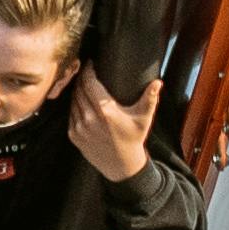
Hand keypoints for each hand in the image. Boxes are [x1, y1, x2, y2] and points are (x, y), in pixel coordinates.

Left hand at [65, 65, 157, 181]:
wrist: (122, 166)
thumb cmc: (134, 139)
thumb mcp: (144, 118)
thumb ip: (150, 99)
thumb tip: (158, 82)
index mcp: (106, 111)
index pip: (90, 83)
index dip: (88, 70)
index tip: (91, 63)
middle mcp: (90, 119)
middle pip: (79, 89)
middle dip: (81, 78)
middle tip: (86, 70)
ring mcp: (80, 128)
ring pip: (73, 101)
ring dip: (76, 90)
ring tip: (83, 84)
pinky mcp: (74, 135)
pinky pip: (70, 114)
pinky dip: (74, 105)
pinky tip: (80, 100)